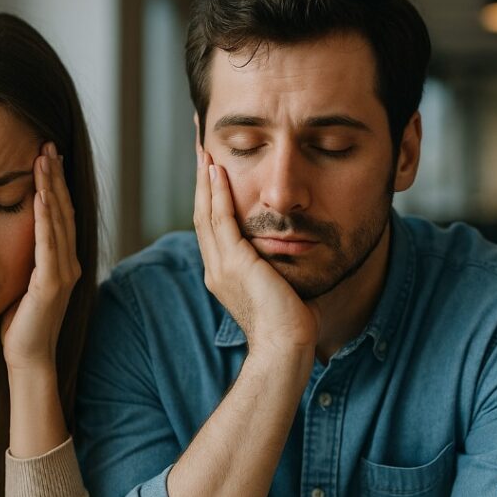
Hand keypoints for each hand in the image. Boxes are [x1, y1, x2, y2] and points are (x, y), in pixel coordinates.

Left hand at [1, 142, 80, 374]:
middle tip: (48, 144)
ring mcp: (64, 273)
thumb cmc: (18, 325)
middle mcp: (69, 262)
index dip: (54, 184)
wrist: (26, 358)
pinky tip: (42, 196)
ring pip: (59, 221)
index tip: (44, 155)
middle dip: (56, 176)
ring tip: (45, 158)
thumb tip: (14, 236)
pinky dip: (47, 218)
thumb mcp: (21, 283)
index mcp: (62, 261)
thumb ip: (25, 259)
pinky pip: (49, 244)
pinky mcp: (53, 284)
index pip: (59, 214)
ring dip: (53, 188)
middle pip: (63, 210)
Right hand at [193, 148, 318, 352]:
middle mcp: (216, 268)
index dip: (210, 198)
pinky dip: (218, 194)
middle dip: (201, 181)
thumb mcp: (281, 285)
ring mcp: (221, 266)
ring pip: (206, 213)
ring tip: (204, 152)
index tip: (211, 171)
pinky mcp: (234, 263)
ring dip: (205, 180)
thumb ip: (279, 265)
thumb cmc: (292, 323)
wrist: (286, 345)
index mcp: (224, 275)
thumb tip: (296, 249)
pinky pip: (220, 220)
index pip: (212, 228)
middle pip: (202, 215)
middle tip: (200, 151)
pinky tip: (218, 171)